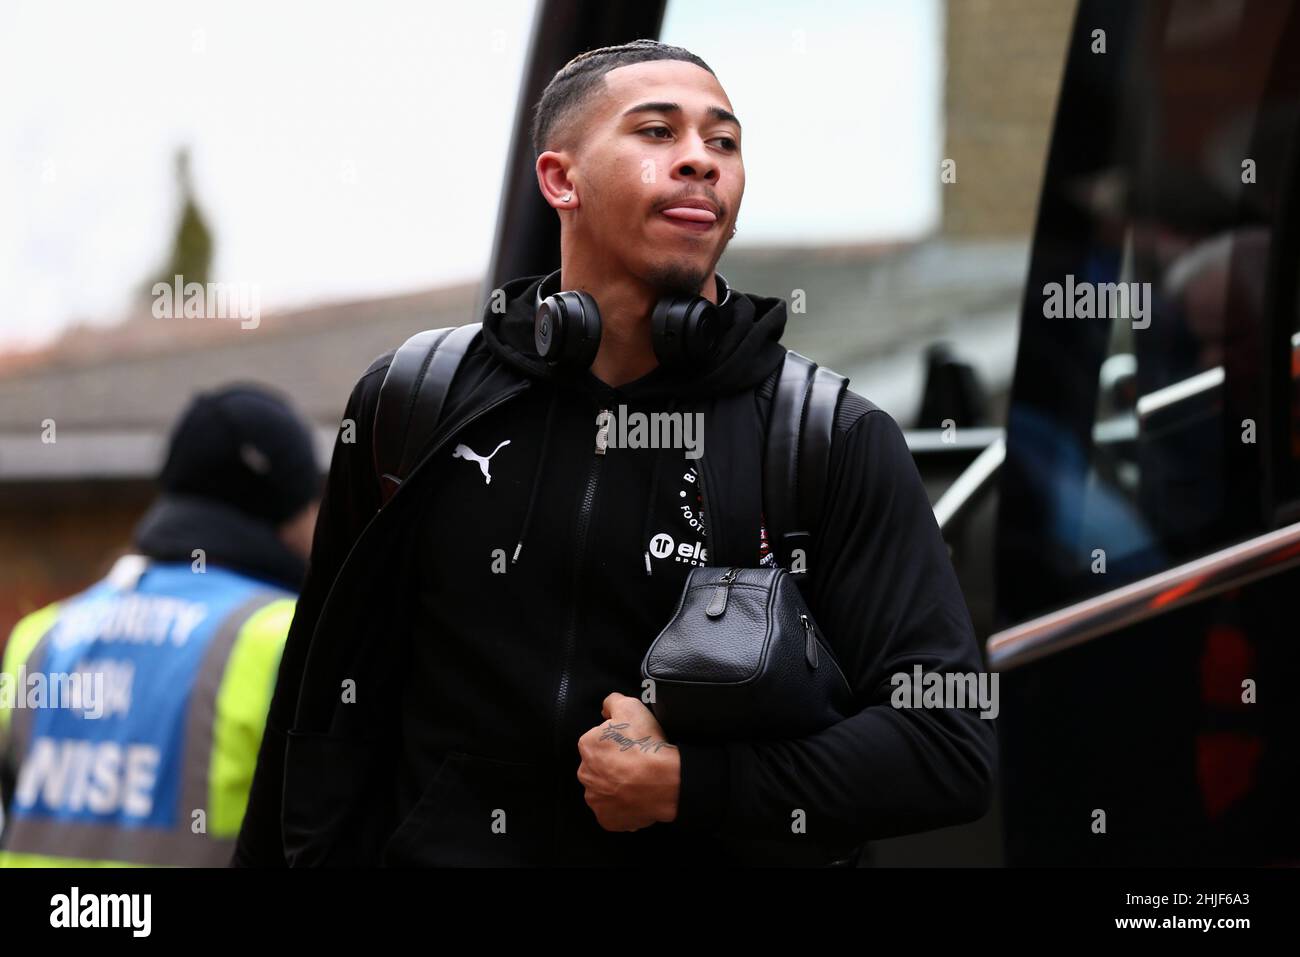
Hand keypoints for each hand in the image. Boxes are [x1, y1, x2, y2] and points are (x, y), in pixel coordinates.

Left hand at [577, 692, 680, 831]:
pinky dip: (623, 808)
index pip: (598, 741)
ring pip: (604, 791)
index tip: (632, 744)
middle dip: (613, 766)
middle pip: (599, 767)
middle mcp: (585, 774)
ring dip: (617, 788)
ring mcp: (595, 800)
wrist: (665, 781)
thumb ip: (611, 701)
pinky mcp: (607, 820)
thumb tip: (605, 708)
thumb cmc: (646, 745)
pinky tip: (638, 799)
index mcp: (587, 746)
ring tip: (639, 783)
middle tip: (637, 764)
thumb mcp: (630, 706)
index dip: (617, 742)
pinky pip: (613, 813)